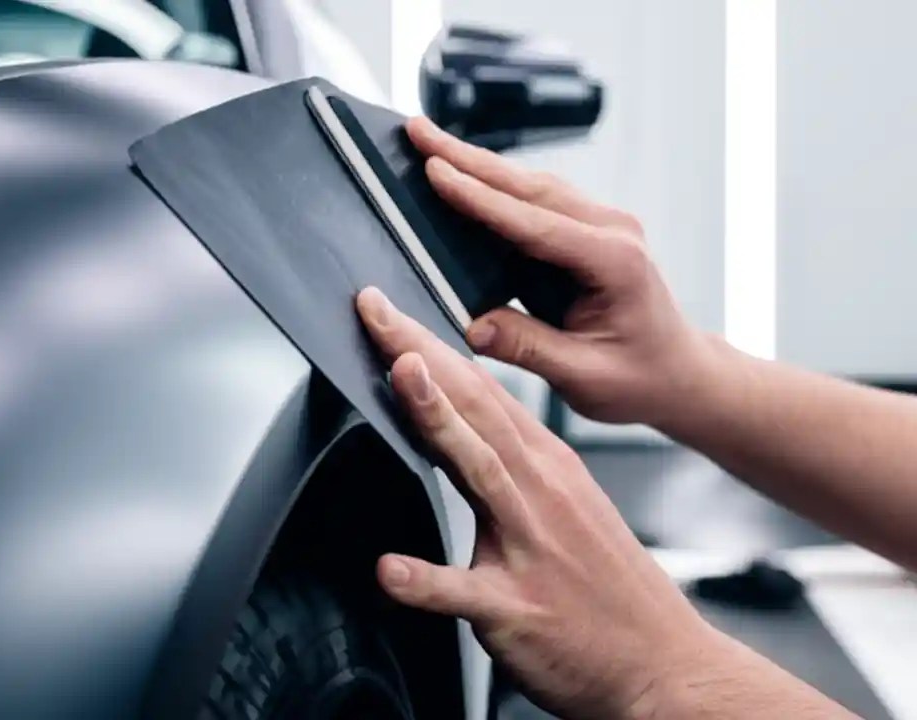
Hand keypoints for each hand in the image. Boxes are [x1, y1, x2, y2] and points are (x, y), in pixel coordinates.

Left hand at [356, 287, 725, 718]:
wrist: (667, 665)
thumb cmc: (606, 588)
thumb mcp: (563, 507)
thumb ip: (509, 465)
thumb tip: (458, 426)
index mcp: (546, 467)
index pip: (481, 389)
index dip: (430, 346)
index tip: (386, 309)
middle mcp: (540, 493)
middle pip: (475, 408)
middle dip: (421, 353)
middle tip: (375, 310)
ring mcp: (531, 549)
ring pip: (479, 471)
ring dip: (437, 420)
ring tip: (399, 376)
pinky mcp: (520, 610)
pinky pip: (466, 593)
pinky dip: (427, 581)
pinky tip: (390, 570)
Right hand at [405, 117, 723, 425]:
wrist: (679, 374)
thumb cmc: (640, 380)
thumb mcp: (583, 377)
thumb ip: (527, 349)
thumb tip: (471, 326)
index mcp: (613, 262)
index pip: (533, 223)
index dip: (479, 198)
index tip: (434, 171)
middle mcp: (611, 231)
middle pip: (527, 185)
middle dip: (466, 157)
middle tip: (417, 131)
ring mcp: (602, 224)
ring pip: (530, 184)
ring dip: (476, 163)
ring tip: (429, 142)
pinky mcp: (587, 230)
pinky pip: (536, 198)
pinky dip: (495, 182)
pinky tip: (464, 171)